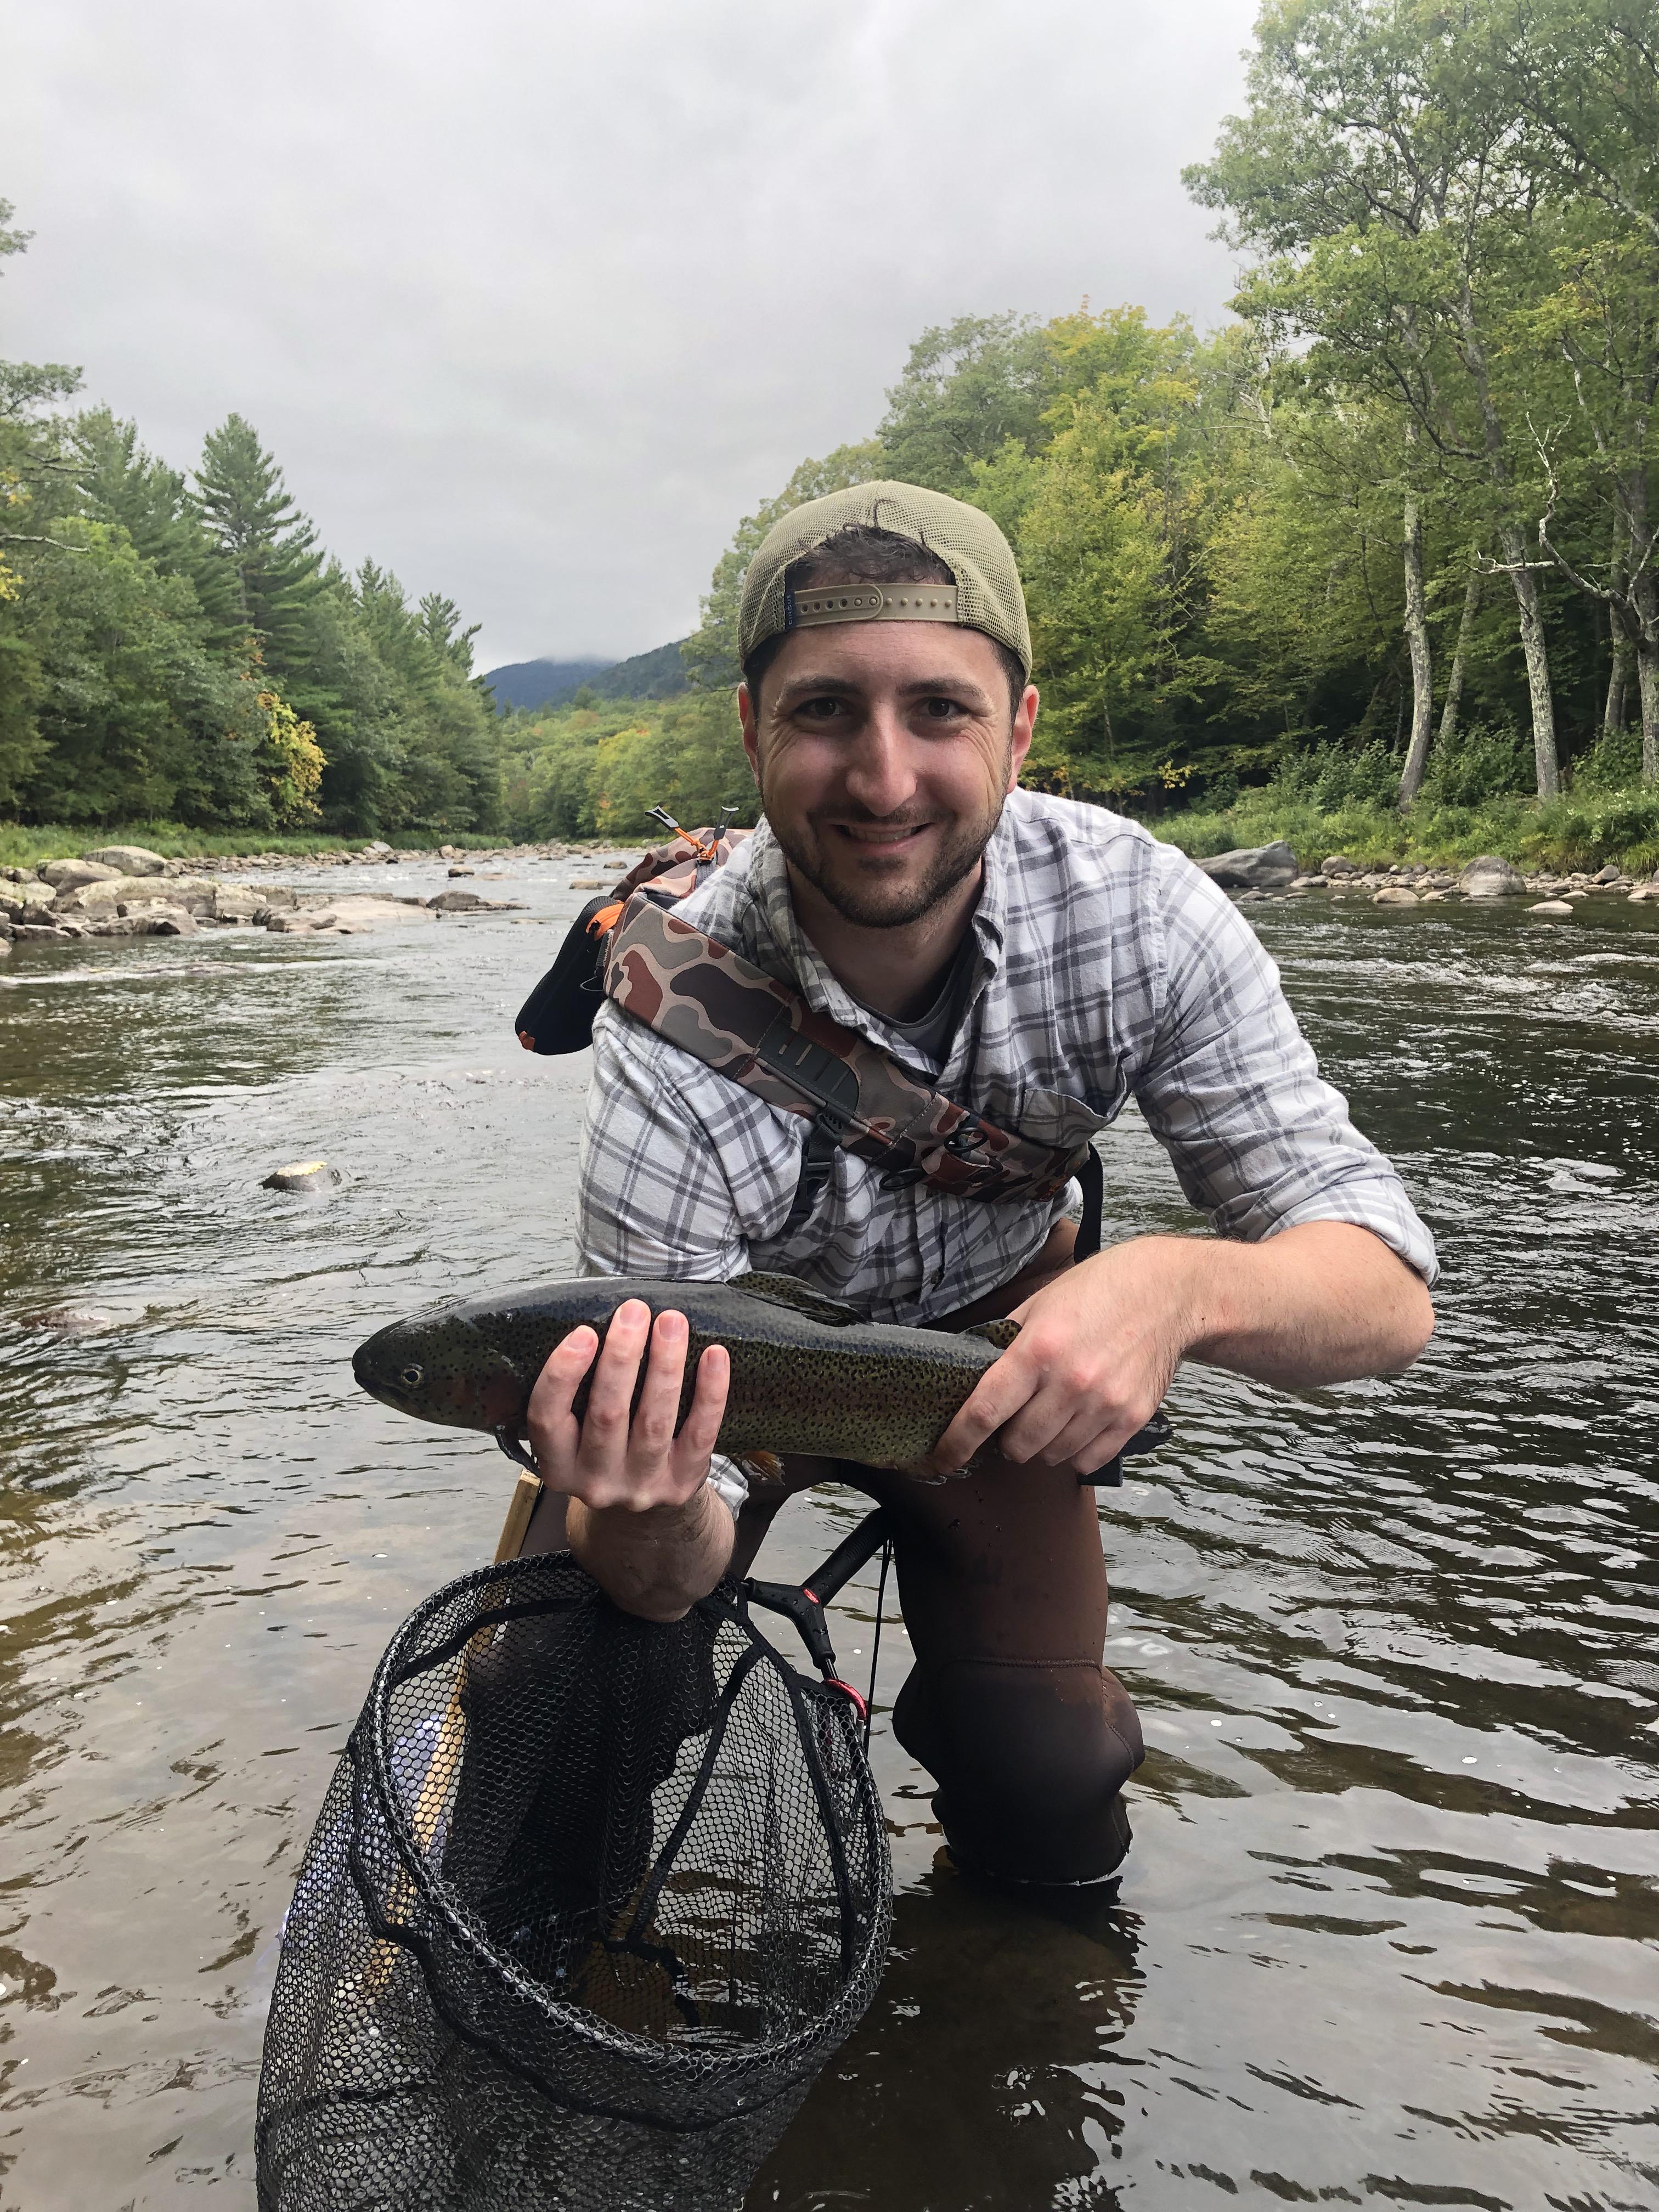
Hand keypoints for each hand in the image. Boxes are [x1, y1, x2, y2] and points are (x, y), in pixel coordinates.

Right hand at [526, 1299, 730, 1510]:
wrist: (644, 1504)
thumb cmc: (604, 1444)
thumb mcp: (575, 1430)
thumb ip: (576, 1390)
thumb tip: (599, 1319)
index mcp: (557, 1465)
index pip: (547, 1419)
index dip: (563, 1374)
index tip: (584, 1331)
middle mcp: (594, 1482)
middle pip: (606, 1415)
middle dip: (622, 1357)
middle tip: (634, 1311)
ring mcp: (639, 1487)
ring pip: (654, 1421)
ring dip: (665, 1365)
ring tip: (672, 1321)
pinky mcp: (681, 1483)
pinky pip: (700, 1434)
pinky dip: (709, 1392)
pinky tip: (714, 1355)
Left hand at [927, 1240, 1192, 1479]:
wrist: (1167, 1293)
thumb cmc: (1098, 1291)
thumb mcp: (1040, 1303)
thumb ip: (1004, 1343)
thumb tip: (969, 1378)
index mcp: (1037, 1349)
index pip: (983, 1412)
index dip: (956, 1443)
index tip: (941, 1459)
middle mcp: (1070, 1381)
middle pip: (1017, 1445)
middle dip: (1007, 1438)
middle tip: (1017, 1415)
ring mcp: (1104, 1404)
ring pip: (1052, 1456)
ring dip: (1042, 1444)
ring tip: (1052, 1411)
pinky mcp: (1132, 1418)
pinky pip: (1088, 1461)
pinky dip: (1076, 1451)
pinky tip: (1079, 1422)